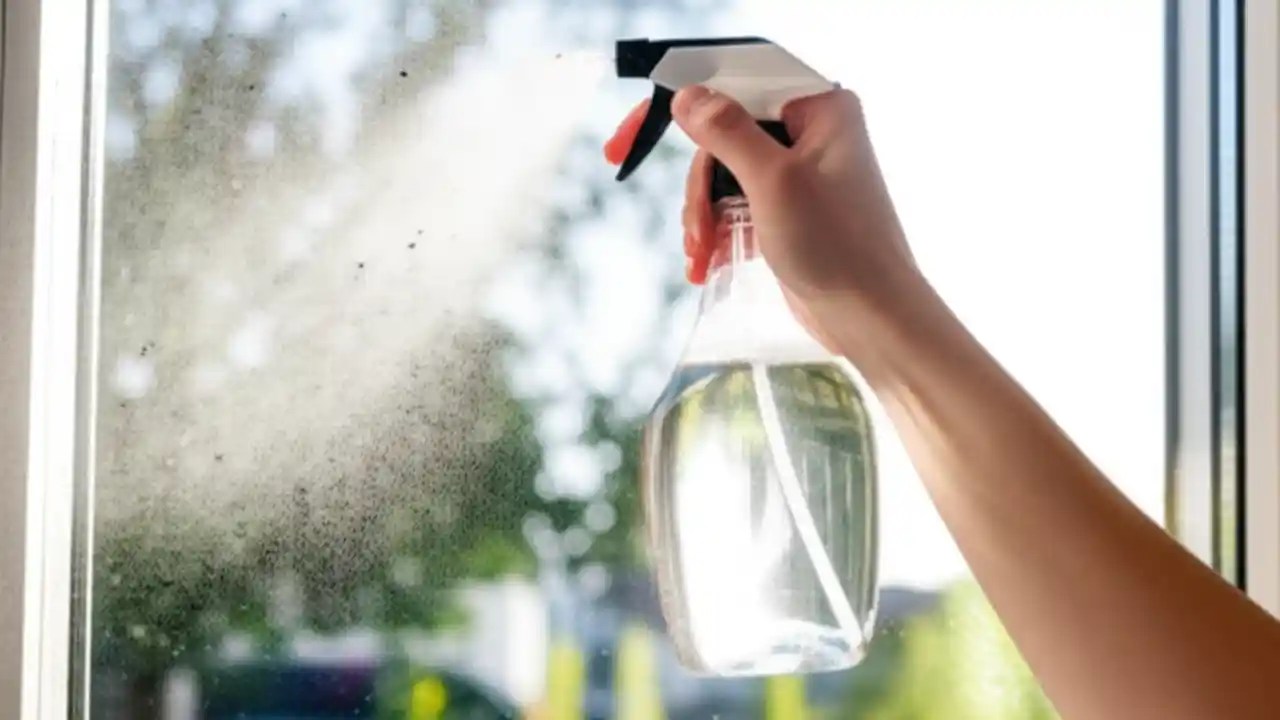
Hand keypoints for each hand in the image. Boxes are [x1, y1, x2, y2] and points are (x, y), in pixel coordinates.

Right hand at [606, 86, 926, 365]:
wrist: (870, 317)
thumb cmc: (837, 246)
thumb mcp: (773, 182)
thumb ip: (727, 131)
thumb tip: (688, 96)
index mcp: (820, 109)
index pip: (735, 85)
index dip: (681, 110)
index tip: (627, 141)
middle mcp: (812, 133)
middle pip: (722, 136)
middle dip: (699, 187)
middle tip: (693, 229)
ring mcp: (800, 172)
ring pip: (723, 175)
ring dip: (703, 215)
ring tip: (701, 254)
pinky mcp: (789, 209)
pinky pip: (736, 205)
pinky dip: (717, 231)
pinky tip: (706, 264)